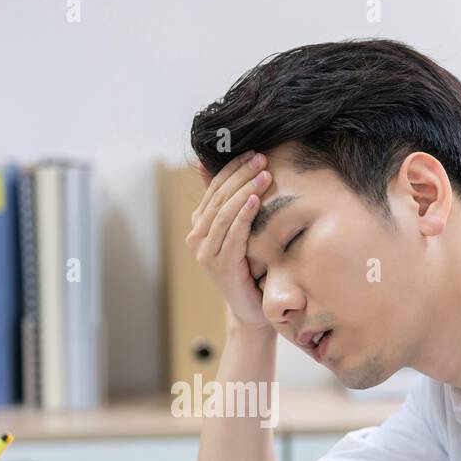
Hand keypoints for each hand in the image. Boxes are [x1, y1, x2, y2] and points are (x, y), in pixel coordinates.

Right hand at [185, 151, 273, 331]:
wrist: (252, 307)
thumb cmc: (250, 268)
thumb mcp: (241, 232)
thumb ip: (232, 206)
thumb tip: (223, 170)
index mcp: (199, 226)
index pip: (214, 189)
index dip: (232, 169)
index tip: (253, 153)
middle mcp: (196, 238)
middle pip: (219, 197)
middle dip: (241, 175)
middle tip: (261, 157)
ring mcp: (205, 253)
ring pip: (224, 213)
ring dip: (245, 190)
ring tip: (264, 174)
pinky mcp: (218, 265)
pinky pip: (231, 234)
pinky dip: (243, 215)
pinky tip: (256, 200)